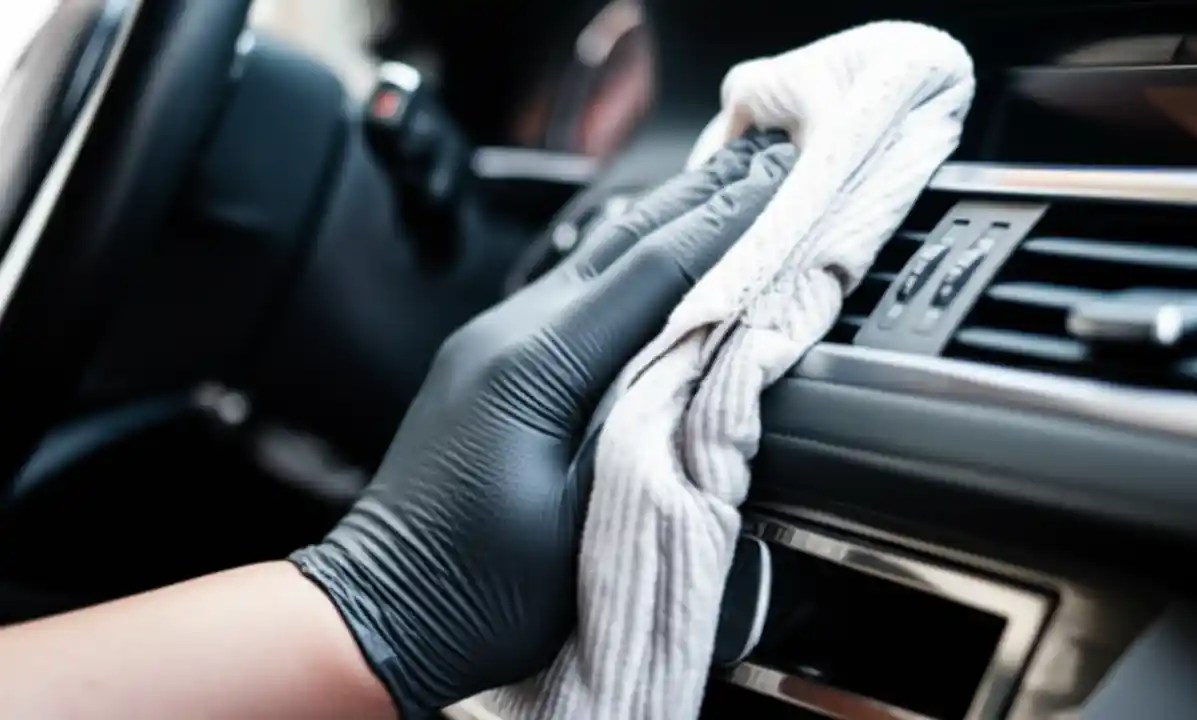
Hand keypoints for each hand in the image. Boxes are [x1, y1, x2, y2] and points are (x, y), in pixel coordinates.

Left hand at [290, 134, 795, 716]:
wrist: (383, 610)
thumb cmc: (478, 590)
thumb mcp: (585, 528)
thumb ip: (653, 443)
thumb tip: (715, 376)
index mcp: (536, 368)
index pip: (653, 272)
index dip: (727, 225)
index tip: (785, 183)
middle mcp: (507, 335)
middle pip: (622, 242)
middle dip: (704, 198)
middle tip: (770, 157)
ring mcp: (490, 342)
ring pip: (595, 258)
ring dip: (667, 223)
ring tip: (728, 189)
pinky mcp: (488, 361)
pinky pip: (572, 289)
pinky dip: (630, 264)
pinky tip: (659, 259)